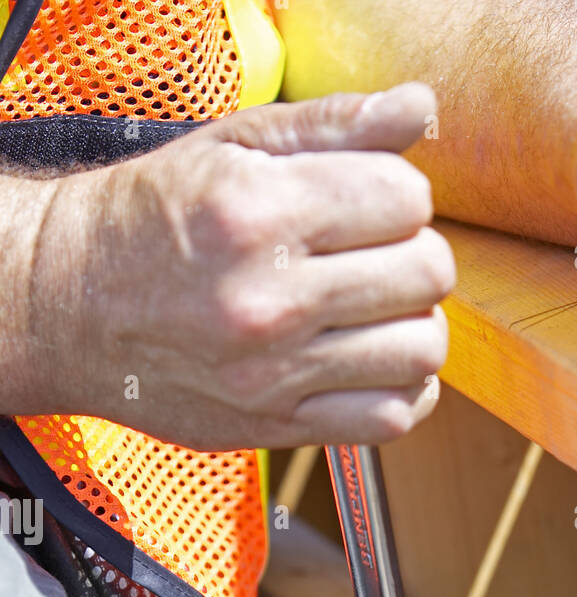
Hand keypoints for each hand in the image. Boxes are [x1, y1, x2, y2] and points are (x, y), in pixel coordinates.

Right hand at [25, 83, 453, 446]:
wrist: (66, 306)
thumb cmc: (149, 220)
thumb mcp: (230, 147)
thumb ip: (333, 126)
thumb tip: (419, 110)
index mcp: (259, 213)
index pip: (406, 198)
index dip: (398, 194)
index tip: (368, 203)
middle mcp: (269, 298)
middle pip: (427, 274)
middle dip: (413, 255)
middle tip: (374, 256)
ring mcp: (274, 372)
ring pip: (422, 350)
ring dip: (412, 324)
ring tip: (373, 311)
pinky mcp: (275, 424)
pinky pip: (391, 417)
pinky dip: (400, 389)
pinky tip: (370, 363)